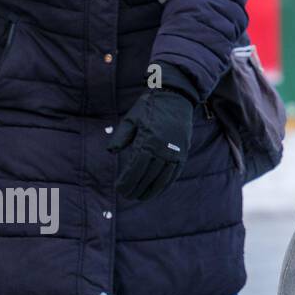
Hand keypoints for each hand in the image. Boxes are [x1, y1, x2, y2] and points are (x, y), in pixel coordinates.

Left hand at [109, 84, 194, 201]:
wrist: (176, 97)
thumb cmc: (150, 107)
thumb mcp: (131, 119)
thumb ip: (121, 137)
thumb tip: (111, 152)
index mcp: (148, 140)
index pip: (136, 169)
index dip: (127, 182)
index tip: (119, 189)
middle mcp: (163, 148)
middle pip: (148, 176)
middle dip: (137, 188)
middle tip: (127, 196)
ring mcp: (175, 151)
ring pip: (162, 177)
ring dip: (152, 189)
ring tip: (141, 197)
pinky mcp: (183, 151)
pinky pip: (175, 172)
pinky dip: (166, 183)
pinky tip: (158, 189)